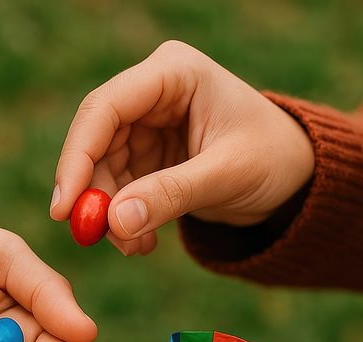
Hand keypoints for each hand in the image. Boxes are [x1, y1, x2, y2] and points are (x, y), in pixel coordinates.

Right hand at [50, 40, 314, 255]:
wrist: (296, 177)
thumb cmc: (274, 160)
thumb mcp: (226, 176)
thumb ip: (171, 194)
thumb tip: (114, 221)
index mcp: (174, 73)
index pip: (107, 107)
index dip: (78, 154)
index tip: (66, 204)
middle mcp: (153, 91)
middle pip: (96, 139)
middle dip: (92, 191)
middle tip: (91, 236)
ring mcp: (147, 123)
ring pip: (101, 168)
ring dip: (109, 212)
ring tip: (134, 247)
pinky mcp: (147, 155)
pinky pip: (117, 187)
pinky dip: (123, 218)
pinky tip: (141, 244)